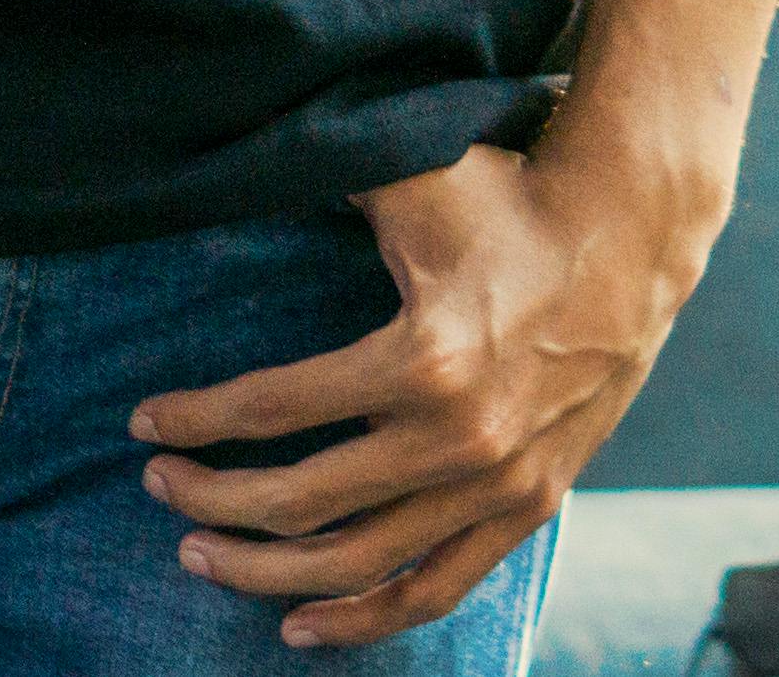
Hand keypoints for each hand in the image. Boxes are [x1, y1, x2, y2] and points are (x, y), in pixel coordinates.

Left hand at [130, 142, 707, 646]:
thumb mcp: (419, 179)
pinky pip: (433, 589)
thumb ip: (330, 172)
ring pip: (356, 563)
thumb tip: (238, 154)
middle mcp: (460, 438)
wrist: (633, 237)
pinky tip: (299, 624)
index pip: (274, 407)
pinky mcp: (528, 507)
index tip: (144, 421)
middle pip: (300, 501)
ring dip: (264, 571)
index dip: (197, 418)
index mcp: (424, 358)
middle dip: (211, 500)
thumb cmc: (514, 199)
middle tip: (161, 487)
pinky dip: (363, 617)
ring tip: (201, 557)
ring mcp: (497, 484)